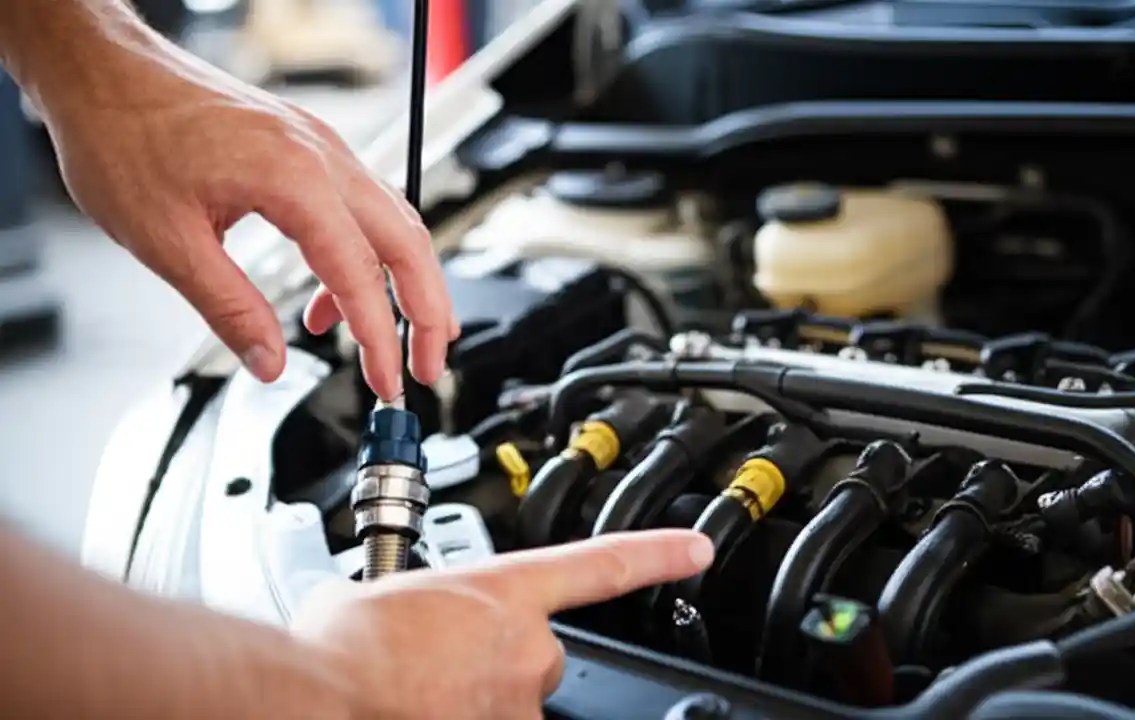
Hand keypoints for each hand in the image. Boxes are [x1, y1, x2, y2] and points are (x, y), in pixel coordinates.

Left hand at [41, 28, 454, 398]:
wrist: (101, 71)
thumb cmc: (121, 135)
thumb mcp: (166, 241)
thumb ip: (230, 309)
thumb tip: (269, 362)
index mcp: (292, 177)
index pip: (360, 273)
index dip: (380, 337)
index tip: (386, 381)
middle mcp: (321, 156)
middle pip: (409, 243)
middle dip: (428, 313)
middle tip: (427, 366)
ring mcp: (321, 147)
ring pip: (396, 222)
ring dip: (407, 283)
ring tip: (401, 337)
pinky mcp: (309, 147)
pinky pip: (363, 206)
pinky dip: (368, 255)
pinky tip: (334, 295)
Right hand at [291, 530, 714, 719]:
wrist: (319, 695)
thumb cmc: (339, 648)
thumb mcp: (377, 591)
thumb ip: (416, 596)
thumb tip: (397, 611)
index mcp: (503, 591)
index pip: (601, 564)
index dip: (658, 555)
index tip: (696, 550)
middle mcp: (526, 647)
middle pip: (539, 655)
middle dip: (498, 663)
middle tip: (437, 669)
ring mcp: (519, 703)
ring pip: (513, 703)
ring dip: (473, 701)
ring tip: (417, 695)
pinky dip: (463, 716)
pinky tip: (421, 708)